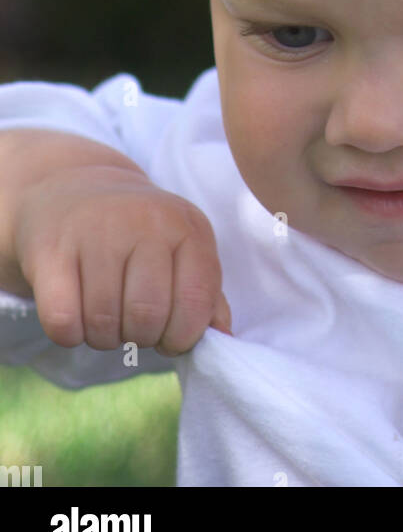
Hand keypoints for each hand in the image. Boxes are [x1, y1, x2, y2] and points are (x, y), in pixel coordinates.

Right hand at [12, 164, 231, 355]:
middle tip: (133, 323)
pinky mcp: (50, 250)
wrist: (71, 192)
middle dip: (141, 338)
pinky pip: (62, 322)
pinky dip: (70, 334)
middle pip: (147, 317)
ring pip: (103, 325)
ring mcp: (95, 232)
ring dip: (104, 337)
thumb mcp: (181, 249)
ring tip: (106, 314)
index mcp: (186, 225)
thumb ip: (206, 293)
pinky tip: (75, 312)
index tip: (170, 334)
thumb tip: (223, 337)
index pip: (196, 301)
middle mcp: (144, 221)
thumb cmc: (136, 234)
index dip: (183, 336)